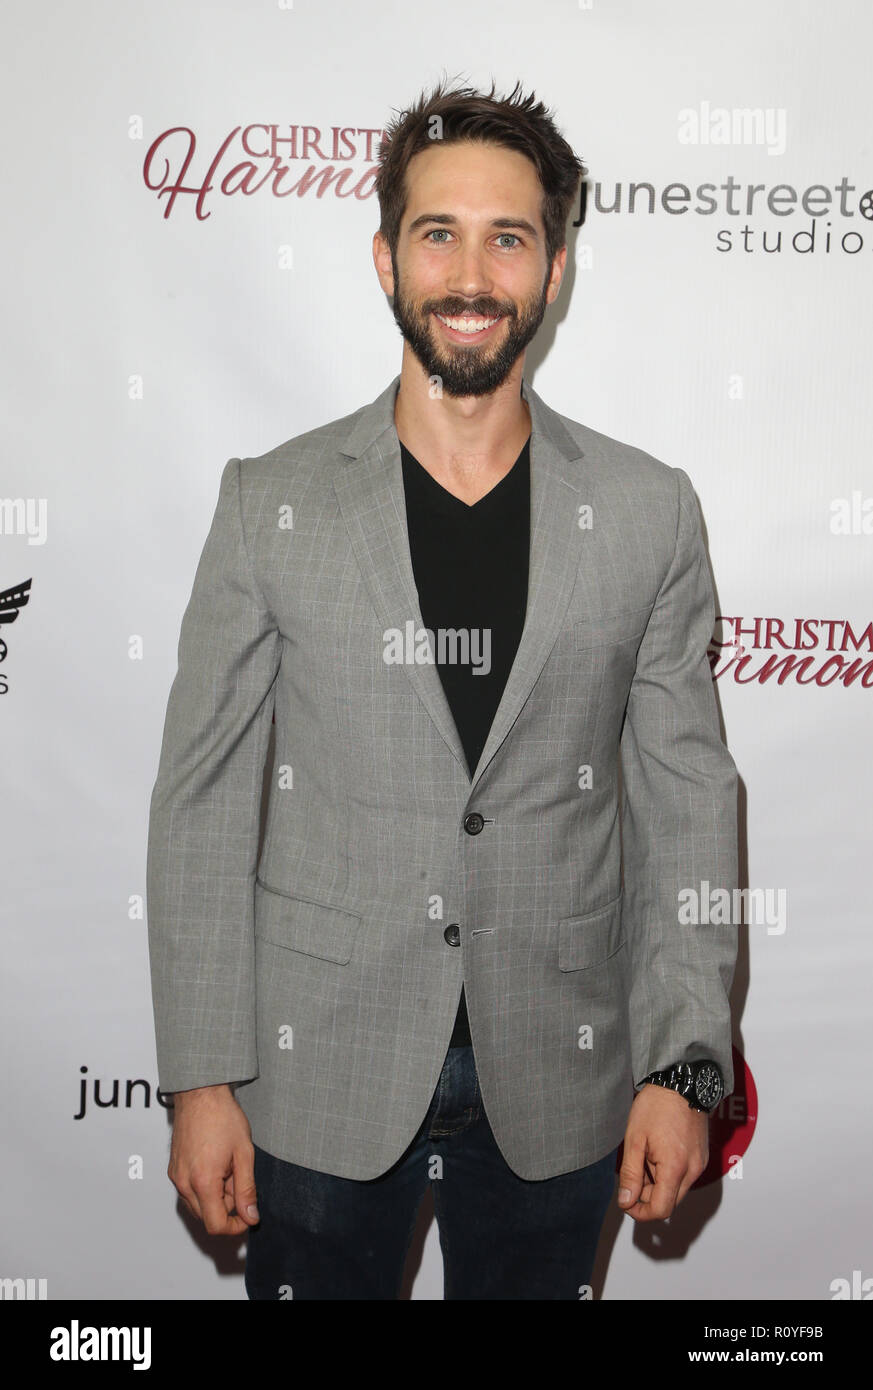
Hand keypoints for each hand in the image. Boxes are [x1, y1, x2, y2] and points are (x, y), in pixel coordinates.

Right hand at [168, 1084, 258, 1235]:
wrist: (200, 1094)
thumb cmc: (223, 1118)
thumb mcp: (244, 1153)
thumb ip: (247, 1189)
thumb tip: (251, 1217)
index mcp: (203, 1182)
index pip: (215, 1225)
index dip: (235, 1227)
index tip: (248, 1216)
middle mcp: (184, 1183)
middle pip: (206, 1217)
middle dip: (227, 1208)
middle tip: (240, 1181)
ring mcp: (176, 1177)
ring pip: (197, 1206)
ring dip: (216, 1198)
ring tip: (228, 1169)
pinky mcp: (173, 1170)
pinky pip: (189, 1192)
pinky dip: (204, 1188)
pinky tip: (216, 1165)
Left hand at [617, 1083, 708, 1221]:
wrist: (681, 1083)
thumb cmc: (656, 1106)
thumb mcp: (634, 1139)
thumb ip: (630, 1174)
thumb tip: (625, 1201)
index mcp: (675, 1168)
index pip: (661, 1210)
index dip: (640, 1212)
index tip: (626, 1200)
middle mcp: (693, 1170)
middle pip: (669, 1202)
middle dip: (647, 1195)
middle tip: (633, 1171)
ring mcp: (699, 1164)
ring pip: (676, 1189)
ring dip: (658, 1183)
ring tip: (645, 1155)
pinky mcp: (701, 1157)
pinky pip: (684, 1176)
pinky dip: (668, 1172)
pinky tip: (657, 1152)